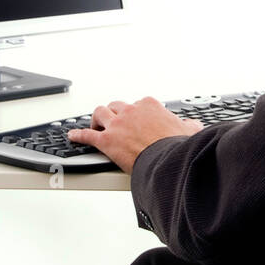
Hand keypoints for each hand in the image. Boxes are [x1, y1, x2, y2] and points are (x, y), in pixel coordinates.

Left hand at [67, 96, 203, 173]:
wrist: (169, 160)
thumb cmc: (178, 146)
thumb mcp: (190, 131)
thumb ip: (189, 125)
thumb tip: (192, 124)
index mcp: (149, 106)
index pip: (138, 104)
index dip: (136, 114)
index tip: (136, 121)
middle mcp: (131, 111)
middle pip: (116, 106)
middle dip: (115, 113)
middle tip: (115, 122)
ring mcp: (117, 125)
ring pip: (100, 114)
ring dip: (97, 120)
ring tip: (96, 126)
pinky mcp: (106, 141)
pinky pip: (87, 135)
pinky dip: (78, 136)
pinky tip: (73, 137)